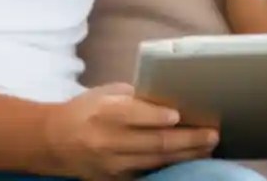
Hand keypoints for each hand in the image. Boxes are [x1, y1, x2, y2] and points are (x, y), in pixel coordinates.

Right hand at [43, 83, 218, 179]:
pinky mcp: (116, 179)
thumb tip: (169, 98)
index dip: (157, 117)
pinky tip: (189, 159)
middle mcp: (108, 141)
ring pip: (157, 160)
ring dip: (187, 154)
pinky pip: (149, 173)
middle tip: (212, 133)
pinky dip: (171, 166)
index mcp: (104, 113)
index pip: (134, 115)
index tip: (179, 115)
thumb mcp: (105, 94)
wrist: (54, 142)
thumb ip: (135, 97)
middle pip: (154, 142)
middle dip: (188, 139)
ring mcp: (112, 164)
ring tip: (209, 146)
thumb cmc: (85, 111)